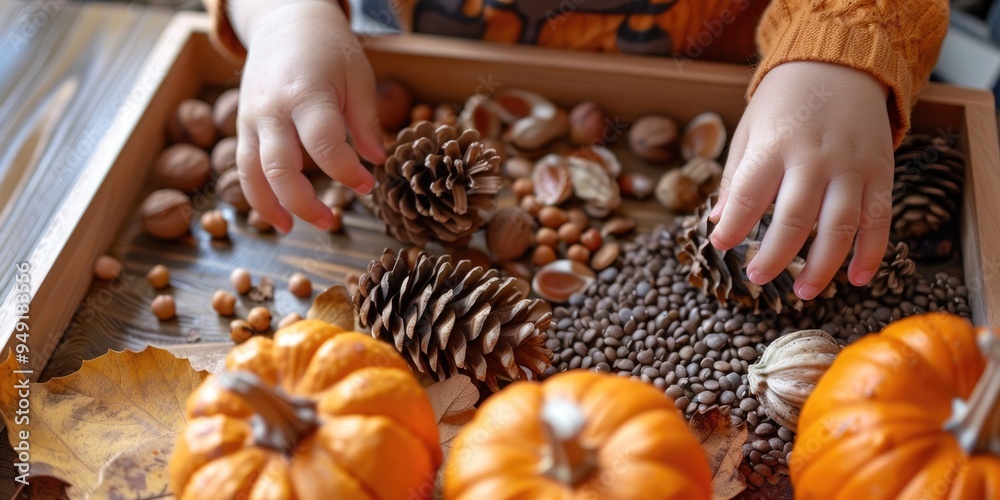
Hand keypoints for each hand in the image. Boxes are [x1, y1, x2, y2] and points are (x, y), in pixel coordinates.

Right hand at [231, 0, 385, 232]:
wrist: (284, 20)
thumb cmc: (328, 48)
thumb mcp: (358, 77)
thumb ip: (366, 122)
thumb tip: (377, 161)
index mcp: (307, 95)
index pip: (324, 147)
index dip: (348, 173)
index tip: (367, 186)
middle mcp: (273, 110)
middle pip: (280, 169)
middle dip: (304, 203)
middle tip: (330, 222)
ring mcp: (251, 118)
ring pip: (250, 173)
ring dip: (268, 207)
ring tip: (289, 229)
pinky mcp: (242, 124)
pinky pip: (243, 165)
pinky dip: (255, 191)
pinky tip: (274, 210)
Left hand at [710, 61, 894, 299]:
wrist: (840, 62)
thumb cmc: (784, 101)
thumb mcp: (750, 130)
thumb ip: (735, 177)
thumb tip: (718, 221)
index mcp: (774, 145)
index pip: (748, 194)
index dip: (733, 226)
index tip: (719, 246)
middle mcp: (814, 158)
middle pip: (794, 219)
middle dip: (775, 255)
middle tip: (757, 278)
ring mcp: (852, 166)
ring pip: (840, 226)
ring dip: (823, 265)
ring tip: (803, 292)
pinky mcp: (881, 172)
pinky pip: (879, 219)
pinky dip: (871, 253)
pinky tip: (856, 278)